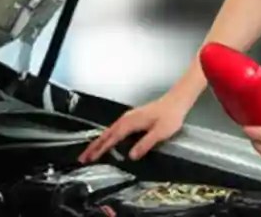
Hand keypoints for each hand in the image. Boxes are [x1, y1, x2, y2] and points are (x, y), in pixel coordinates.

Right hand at [78, 90, 193, 162]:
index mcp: (130, 123)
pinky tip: (107, 141)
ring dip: (99, 142)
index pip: (111, 139)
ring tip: (91, 152)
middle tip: (83, 157)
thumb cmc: (170, 115)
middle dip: (94, 147)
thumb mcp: (160, 133)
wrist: (177, 101)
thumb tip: (132, 155)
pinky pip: (115, 128)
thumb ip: (145, 144)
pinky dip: (107, 136)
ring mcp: (129, 117)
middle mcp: (127, 119)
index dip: (100, 150)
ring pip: (109, 131)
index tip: (90, 158)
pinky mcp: (133, 117)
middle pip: (106, 134)